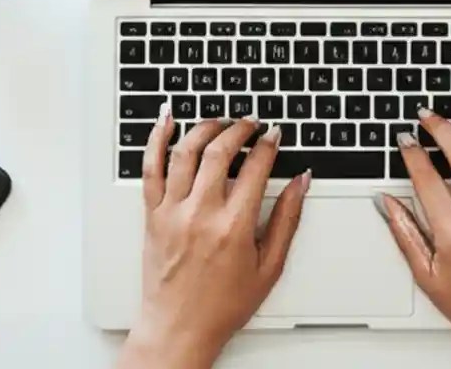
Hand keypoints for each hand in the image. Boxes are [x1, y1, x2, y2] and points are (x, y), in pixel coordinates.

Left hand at [117, 108, 311, 368]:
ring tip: (219, 122)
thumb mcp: (269, 266)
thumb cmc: (222, 305)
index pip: (255, 168)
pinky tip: (166, 121)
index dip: (268, 144)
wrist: (178, 328)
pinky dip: (156, 140)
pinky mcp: (152, 215)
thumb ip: (287, 220)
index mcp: (233, 227)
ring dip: (205, 128)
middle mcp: (201, 214)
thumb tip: (300, 184)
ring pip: (185, 152)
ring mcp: (172, 212)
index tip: (274, 135)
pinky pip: (150, 169)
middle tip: (250, 124)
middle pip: (220, 151)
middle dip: (239, 129)